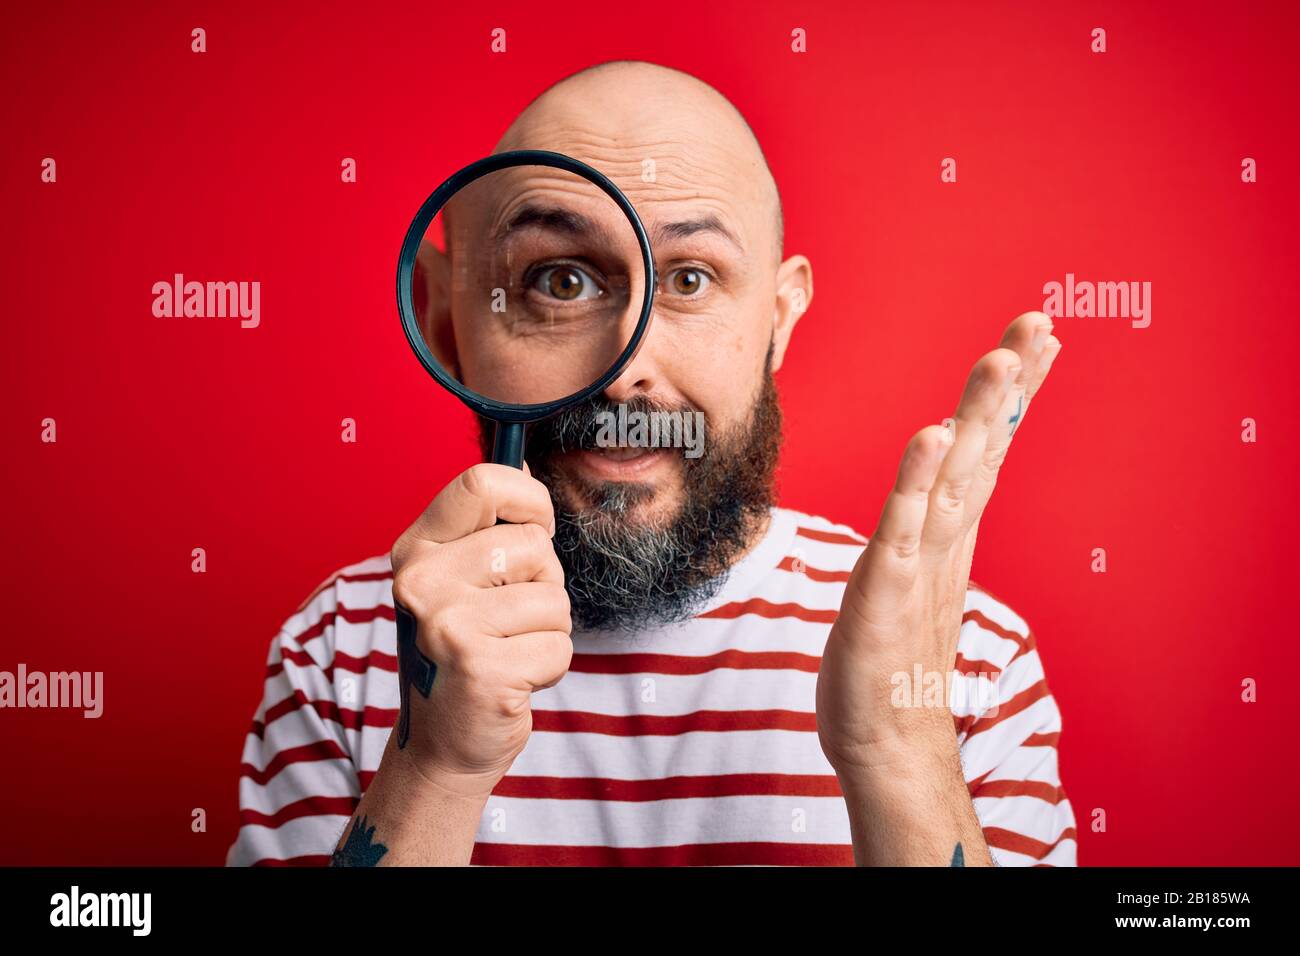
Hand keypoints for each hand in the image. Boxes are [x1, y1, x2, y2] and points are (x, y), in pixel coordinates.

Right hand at [388, 462, 572, 796]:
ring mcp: (446, 625)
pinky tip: (512, 682)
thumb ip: (488, 526)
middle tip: (509, 620)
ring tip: (508, 651)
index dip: (529, 501)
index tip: (533, 530)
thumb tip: (522, 458)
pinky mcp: (480, 669)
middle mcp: (421, 581)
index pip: (482, 481)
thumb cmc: (464, 651)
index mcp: (416, 548)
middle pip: (533, 546)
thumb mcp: (462, 580)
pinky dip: (549, 668)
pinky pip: (559, 647)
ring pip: (554, 599)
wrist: (443, 743)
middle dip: (544, 584)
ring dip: (548, 631)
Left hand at [816, 312, 1060, 778]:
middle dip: (1008, 388)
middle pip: (982, 451)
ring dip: (977, 419)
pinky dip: (917, 483)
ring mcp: (920, 563)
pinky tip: (931, 440)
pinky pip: (903, 528)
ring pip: (951, 479)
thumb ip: (930, 519)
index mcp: (949, 528)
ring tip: (1000, 361)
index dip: (1014, 393)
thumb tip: (938, 484)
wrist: (885, 735)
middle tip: (1036, 325)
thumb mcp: (916, 568)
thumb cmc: (894, 651)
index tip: (1039, 335)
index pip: (987, 448)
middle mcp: (944, 539)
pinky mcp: (888, 590)